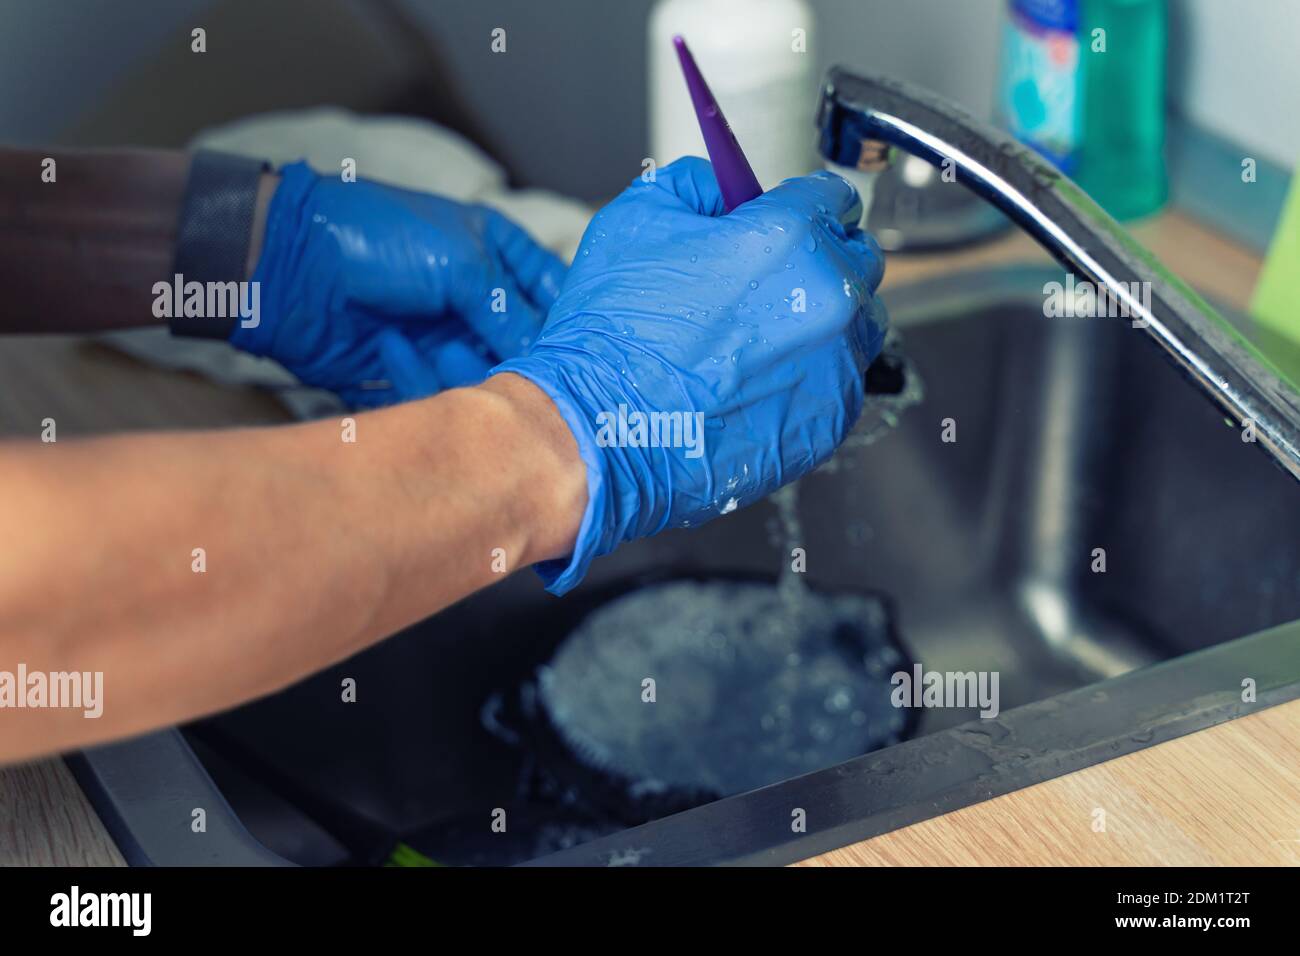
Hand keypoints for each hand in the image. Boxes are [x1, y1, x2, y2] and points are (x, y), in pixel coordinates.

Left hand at [234, 162, 565, 407]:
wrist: (287, 262)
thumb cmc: (377, 238)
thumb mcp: (463, 264)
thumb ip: (514, 316)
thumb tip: (549, 366)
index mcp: (501, 257)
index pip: (556, 297)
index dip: (570, 327)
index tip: (580, 357)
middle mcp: (479, 301)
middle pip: (526, 350)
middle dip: (525, 365)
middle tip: (525, 378)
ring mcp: (446, 339)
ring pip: (486, 381)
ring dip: (469, 374)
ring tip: (442, 350)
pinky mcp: (412, 375)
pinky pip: (438, 399)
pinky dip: (422, 382)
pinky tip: (390, 346)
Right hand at [494, 157, 887, 593]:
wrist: (603, 430)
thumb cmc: (614, 332)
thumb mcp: (636, 219)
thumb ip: (695, 185)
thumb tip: (722, 191)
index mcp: (790, 238)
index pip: (833, 197)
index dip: (804, 202)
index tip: (789, 216)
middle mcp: (829, 299)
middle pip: (857, 260)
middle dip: (820, 259)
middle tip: (770, 278)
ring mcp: (836, 366)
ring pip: (857, 327)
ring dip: (821, 322)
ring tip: (759, 339)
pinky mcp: (830, 422)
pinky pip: (840, 386)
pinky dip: (810, 379)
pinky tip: (756, 384)